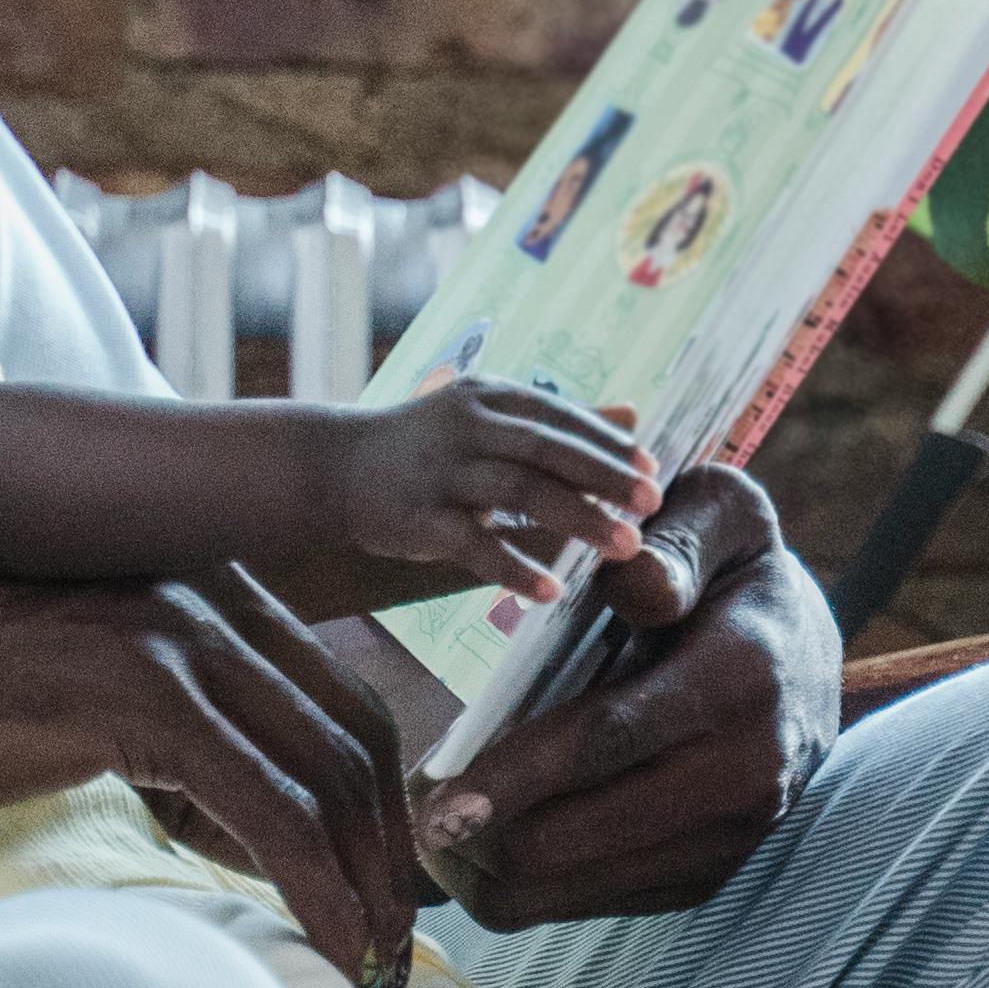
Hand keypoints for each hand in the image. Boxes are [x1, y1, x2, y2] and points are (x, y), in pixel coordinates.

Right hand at [0, 556, 424, 987]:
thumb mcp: (83, 705)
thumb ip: (178, 740)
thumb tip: (266, 831)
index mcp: (195, 585)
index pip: (337, 693)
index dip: (381, 802)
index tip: (388, 893)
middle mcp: (201, 592)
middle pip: (356, 731)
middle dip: (394, 851)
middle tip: (400, 949)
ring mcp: (172, 637)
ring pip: (330, 772)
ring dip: (370, 883)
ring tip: (374, 967)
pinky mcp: (140, 699)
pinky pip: (271, 808)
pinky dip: (319, 888)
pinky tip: (331, 945)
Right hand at [330, 379, 658, 603]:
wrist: (334, 466)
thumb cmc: (426, 445)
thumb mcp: (487, 417)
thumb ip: (557, 419)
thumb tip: (633, 415)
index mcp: (489, 397)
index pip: (560, 416)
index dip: (609, 443)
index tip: (654, 471)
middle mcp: (467, 427)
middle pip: (547, 449)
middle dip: (604, 477)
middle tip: (652, 505)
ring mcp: (440, 471)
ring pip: (518, 490)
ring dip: (577, 519)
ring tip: (624, 547)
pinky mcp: (416, 517)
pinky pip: (472, 544)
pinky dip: (513, 566)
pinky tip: (550, 590)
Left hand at [415, 468, 837, 932]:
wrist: (809, 657)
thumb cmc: (734, 572)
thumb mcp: (718, 517)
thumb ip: (674, 540)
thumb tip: (630, 579)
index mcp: (741, 677)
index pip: (607, 740)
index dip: (515, 776)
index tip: (436, 801)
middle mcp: (748, 773)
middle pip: (580, 836)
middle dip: (481, 836)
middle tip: (414, 809)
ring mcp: (733, 838)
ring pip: (577, 890)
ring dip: (491, 874)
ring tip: (437, 832)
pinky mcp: (710, 874)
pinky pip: (597, 907)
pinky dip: (529, 888)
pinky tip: (488, 845)